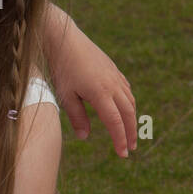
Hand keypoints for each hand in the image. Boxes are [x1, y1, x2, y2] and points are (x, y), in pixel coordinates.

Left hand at [48, 16, 137, 157]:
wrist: (63, 39)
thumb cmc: (61, 68)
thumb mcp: (65, 95)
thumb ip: (77, 117)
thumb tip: (85, 137)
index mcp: (100, 94)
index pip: (115, 123)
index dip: (120, 140)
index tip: (123, 154)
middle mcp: (112, 85)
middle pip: (128, 113)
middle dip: (131, 132)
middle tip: (131, 147)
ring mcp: (114, 76)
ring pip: (130, 100)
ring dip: (131, 118)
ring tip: (129, 131)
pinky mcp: (112, 69)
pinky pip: (126, 89)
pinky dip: (128, 102)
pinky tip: (124, 108)